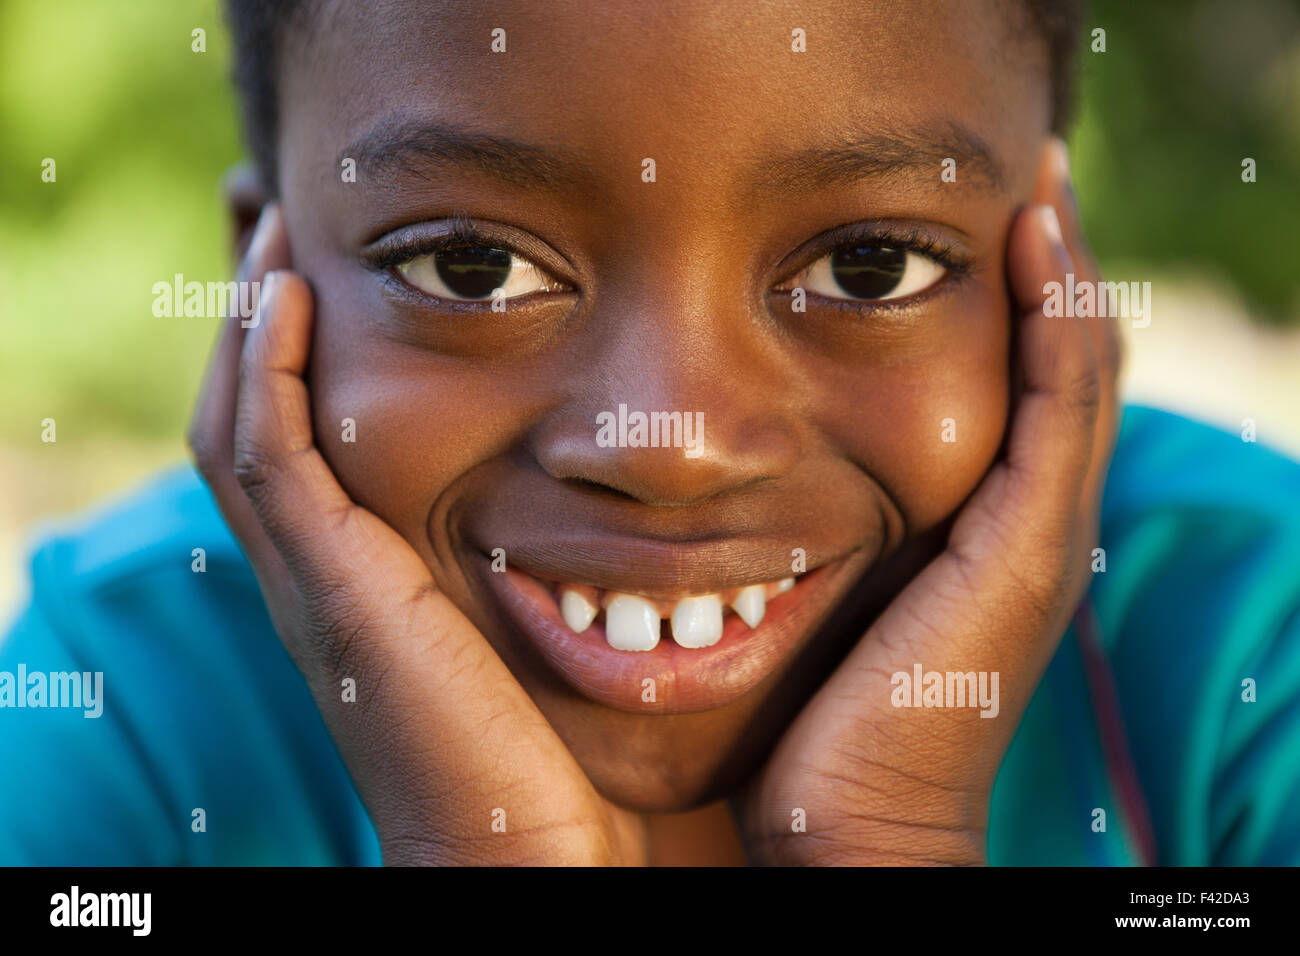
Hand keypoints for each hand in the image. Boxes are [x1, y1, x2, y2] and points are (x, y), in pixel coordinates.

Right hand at [187, 206, 641, 864]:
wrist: (518, 848)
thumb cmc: (548, 753)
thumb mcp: (537, 628)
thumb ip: (549, 562)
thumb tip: (636, 502)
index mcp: (363, 584)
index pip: (301, 445)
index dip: (299, 359)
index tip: (334, 276)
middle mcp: (320, 577)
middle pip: (252, 418)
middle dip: (258, 322)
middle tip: (280, 232)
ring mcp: (313, 581)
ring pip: (240, 423)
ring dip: (250, 324)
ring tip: (277, 236)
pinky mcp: (329, 586)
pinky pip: (267, 452)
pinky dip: (265, 368)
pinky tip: (290, 294)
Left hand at [736, 139, 1121, 864]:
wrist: (843, 831)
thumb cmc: (802, 734)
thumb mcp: (801, 611)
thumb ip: (791, 548)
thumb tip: (713, 501)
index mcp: (969, 544)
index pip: (1006, 403)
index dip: (1002, 319)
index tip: (956, 240)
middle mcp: (1017, 532)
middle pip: (1053, 376)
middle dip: (1039, 282)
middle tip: (1019, 187)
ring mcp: (1032, 537)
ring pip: (1073, 375)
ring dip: (1059, 277)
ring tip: (1035, 186)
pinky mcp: (1027, 545)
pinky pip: (1064, 402)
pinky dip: (1061, 319)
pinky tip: (1037, 241)